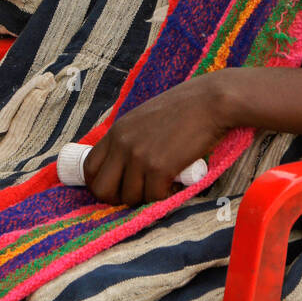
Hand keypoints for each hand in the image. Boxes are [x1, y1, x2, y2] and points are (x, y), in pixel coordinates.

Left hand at [83, 72, 233, 206]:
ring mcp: (139, 156)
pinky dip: (165, 197)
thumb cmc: (186, 107)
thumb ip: (131, 138)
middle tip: (140, 194)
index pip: (89, 168)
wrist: (212, 101)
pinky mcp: (159, 167)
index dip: (101, 184)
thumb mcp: (146, 118)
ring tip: (164, 186)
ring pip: (130, 197)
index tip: (119, 188)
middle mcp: (122, 144)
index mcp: (117, 130)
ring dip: (147, 198)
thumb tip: (126, 166)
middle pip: (102, 189)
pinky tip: (175, 186)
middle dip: (119, 199)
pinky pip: (153, 197)